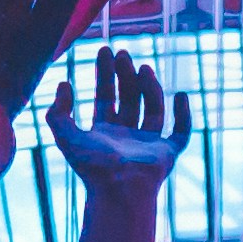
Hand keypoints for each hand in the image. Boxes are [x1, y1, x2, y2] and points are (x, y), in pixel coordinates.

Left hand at [49, 50, 191, 194]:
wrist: (119, 191)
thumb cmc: (92, 167)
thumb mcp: (66, 136)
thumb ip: (58, 111)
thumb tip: (63, 83)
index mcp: (104, 133)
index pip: (105, 97)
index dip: (104, 74)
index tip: (105, 50)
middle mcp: (127, 137)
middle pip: (129, 99)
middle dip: (125, 76)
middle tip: (123, 53)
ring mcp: (149, 144)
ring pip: (154, 109)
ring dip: (150, 87)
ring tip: (144, 68)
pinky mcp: (168, 153)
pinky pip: (181, 132)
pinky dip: (184, 114)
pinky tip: (181, 94)